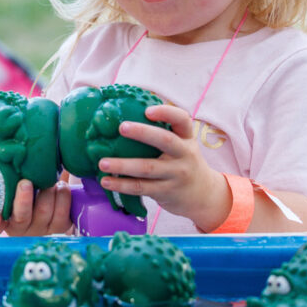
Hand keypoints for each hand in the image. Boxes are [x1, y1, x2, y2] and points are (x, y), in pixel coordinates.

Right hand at [0, 176, 72, 235]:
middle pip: (21, 216)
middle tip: (25, 183)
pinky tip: (60, 186)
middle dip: (24, 199)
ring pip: (44, 211)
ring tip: (49, 179)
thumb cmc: (28, 185)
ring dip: (48, 191)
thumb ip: (7, 176)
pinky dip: (62, 195)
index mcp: (3, 217)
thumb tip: (3, 153)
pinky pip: (63, 212)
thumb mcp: (14, 182)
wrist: (53, 196)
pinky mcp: (60, 227)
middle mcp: (21, 226)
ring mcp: (41, 228)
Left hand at [96, 105, 226, 227]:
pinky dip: (122, 185)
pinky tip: (106, 181)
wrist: (204, 195)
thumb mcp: (182, 144)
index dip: (166, 112)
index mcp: (186, 138)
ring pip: (147, 168)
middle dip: (143, 133)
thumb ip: (163, 131)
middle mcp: (184, 154)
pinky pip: (141, 188)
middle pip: (165, 140)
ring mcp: (176, 174)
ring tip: (102, 163)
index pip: (182, 120)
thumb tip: (124, 113)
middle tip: (121, 127)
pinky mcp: (166, 192)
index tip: (147, 110)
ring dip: (123, 166)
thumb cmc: (182, 162)